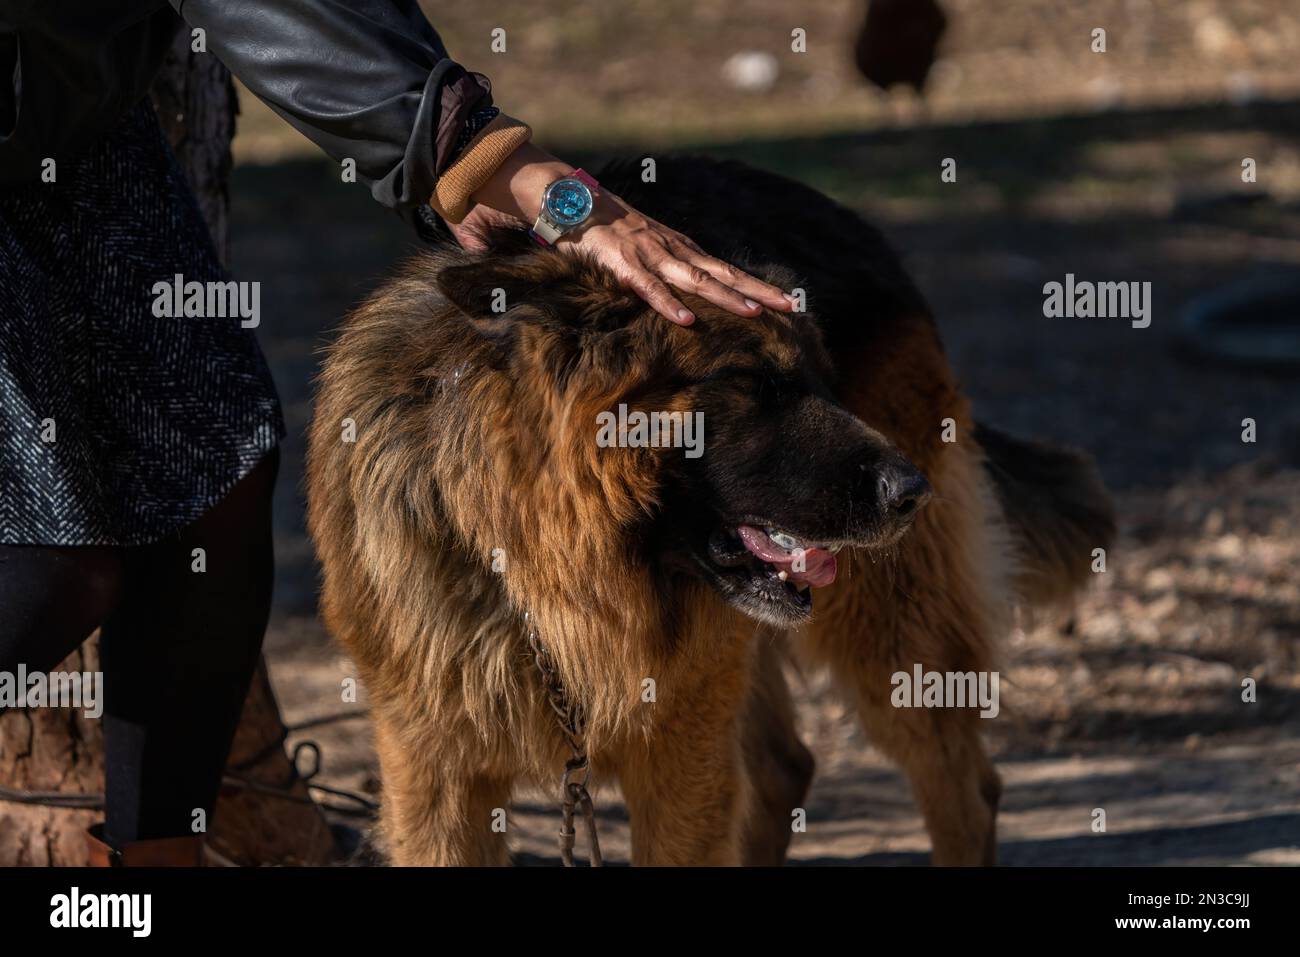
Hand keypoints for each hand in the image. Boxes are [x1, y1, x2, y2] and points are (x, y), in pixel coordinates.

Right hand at [462, 144, 793, 325]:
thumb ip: (659, 271)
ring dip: (724, 297)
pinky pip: (646, 286)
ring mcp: (646, 252)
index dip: (756, 285)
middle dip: (757, 291)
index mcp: (677, 247)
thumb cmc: (598, 228)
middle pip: (721, 273)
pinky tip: (687, 321)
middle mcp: (669, 247)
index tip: (789, 303)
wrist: (561, 194)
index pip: (725, 269)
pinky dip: (666, 303)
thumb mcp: (638, 251)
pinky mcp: (618, 260)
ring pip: (692, 279)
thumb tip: (680, 298)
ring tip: (755, 314)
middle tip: (792, 308)